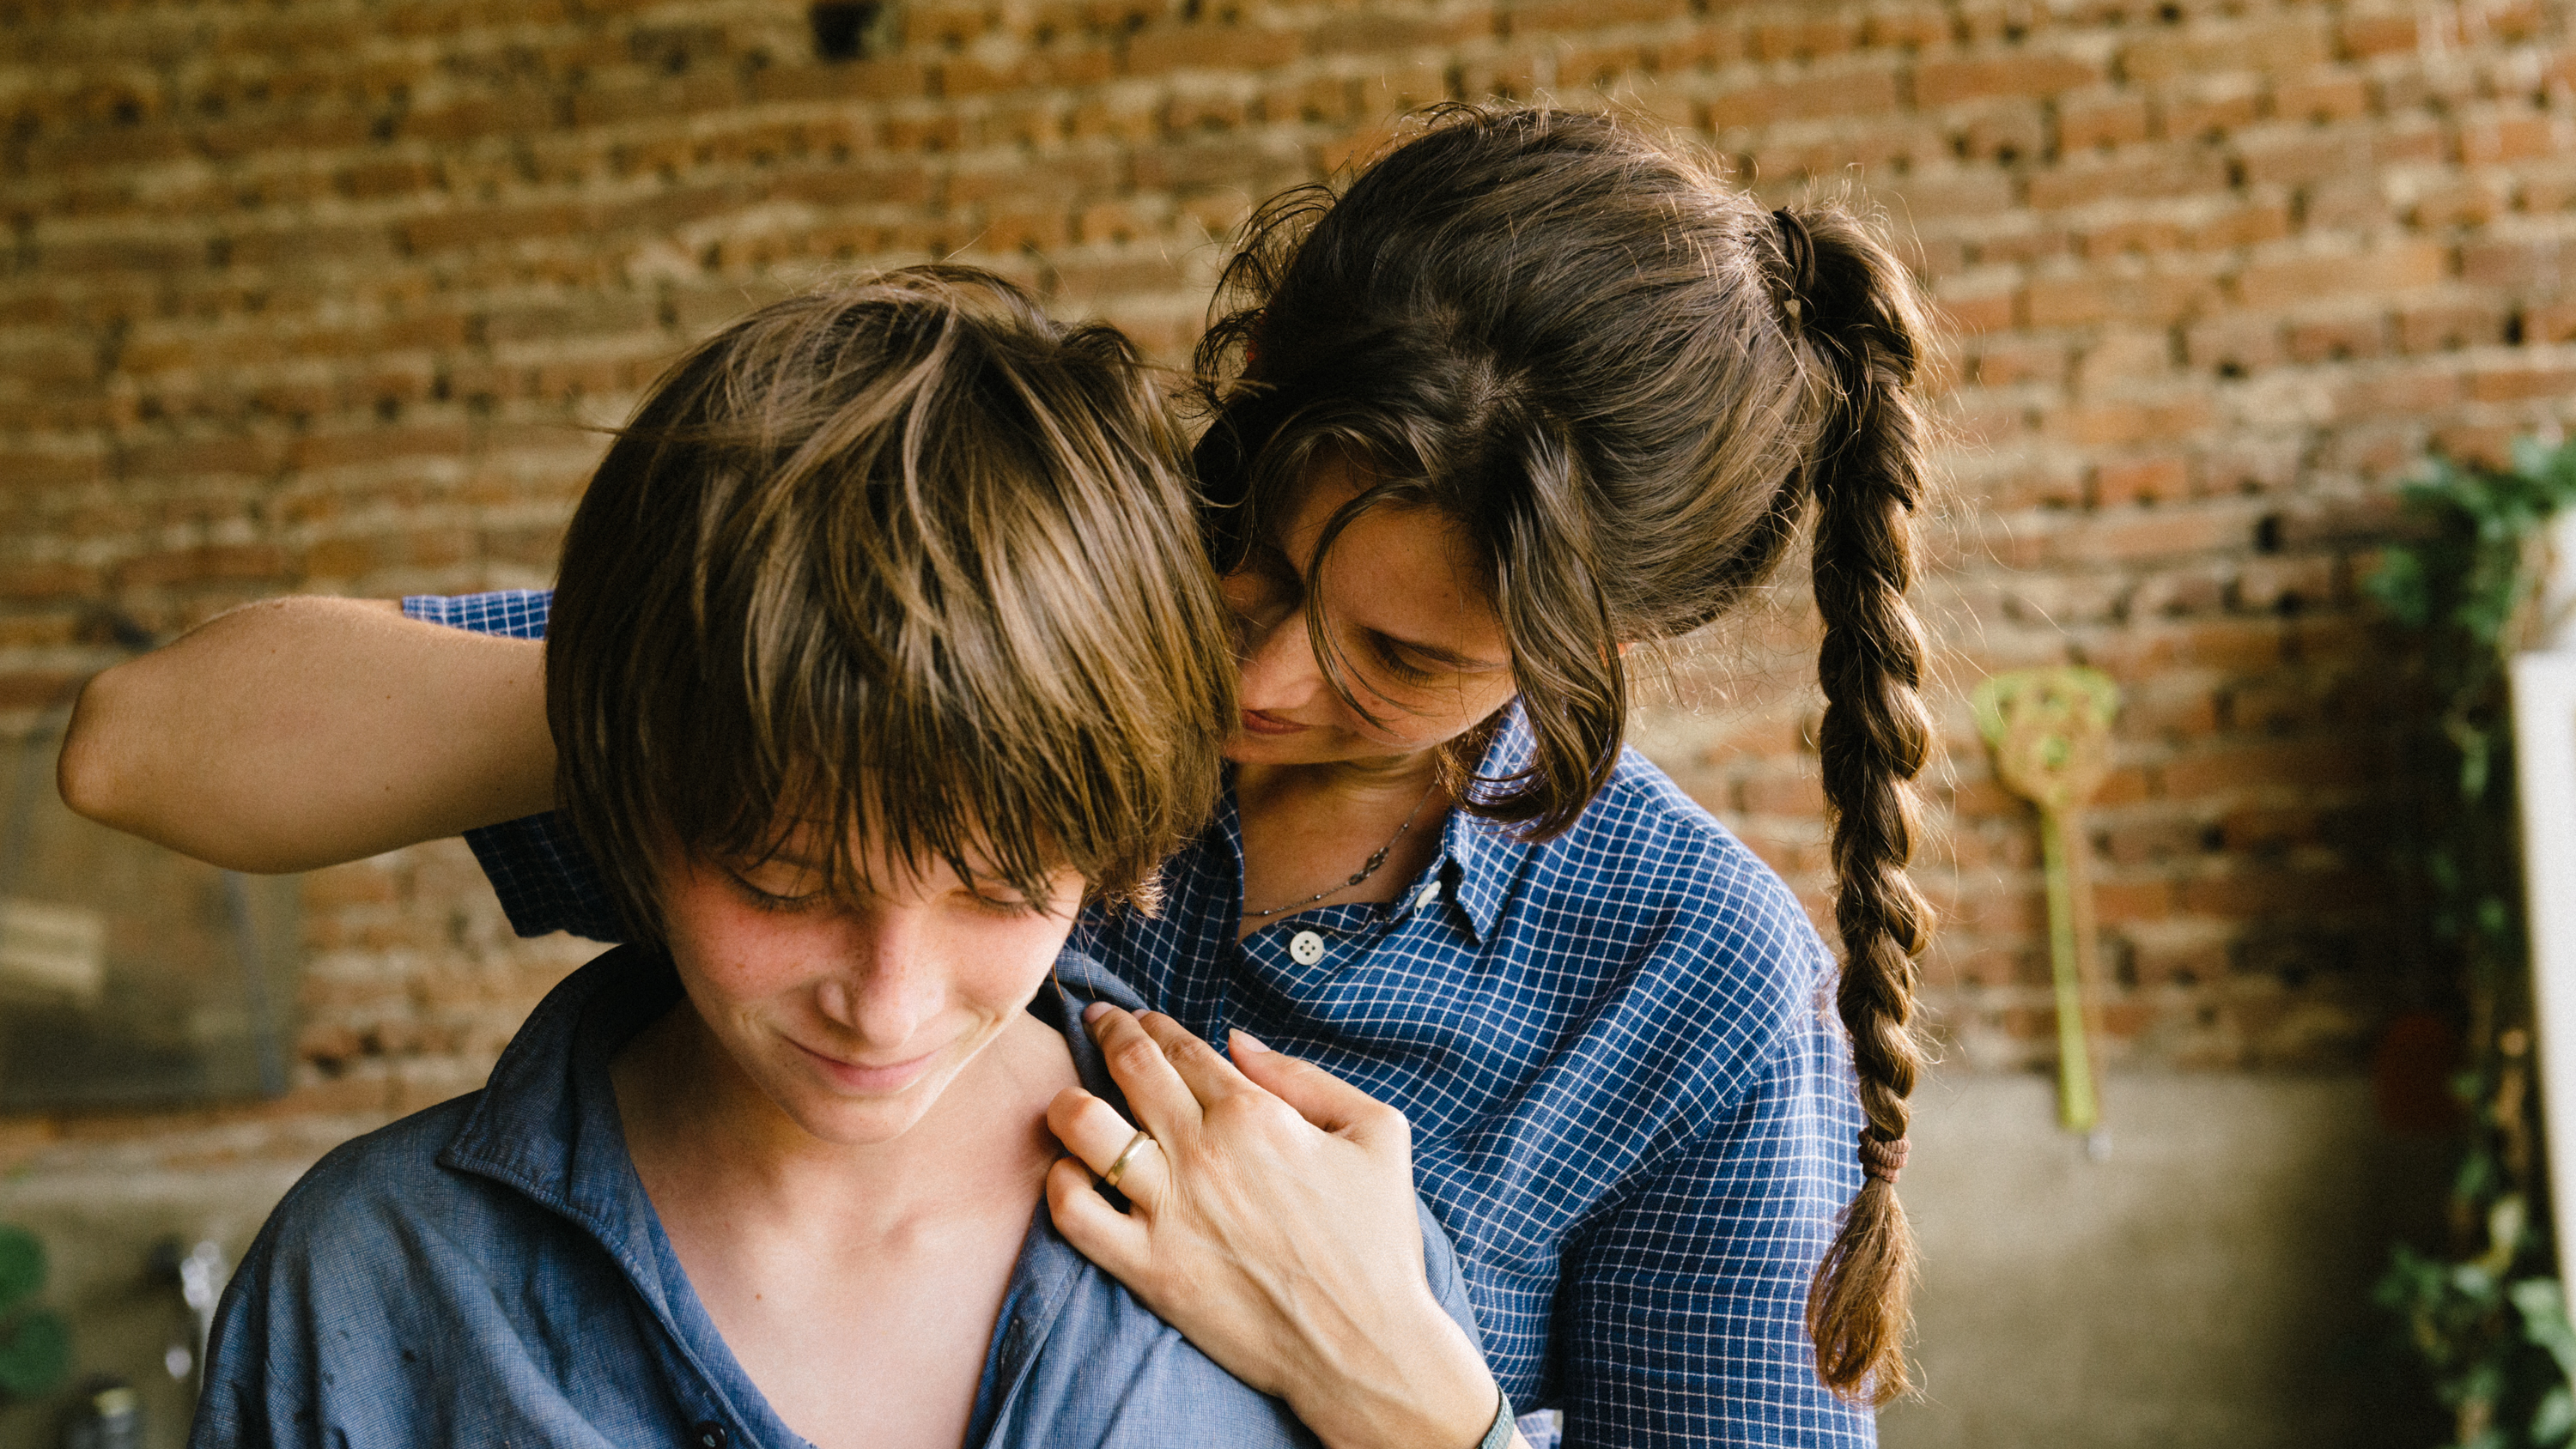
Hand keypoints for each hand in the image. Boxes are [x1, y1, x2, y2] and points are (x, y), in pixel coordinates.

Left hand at [1045, 1007, 1505, 1448]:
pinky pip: (1075, 1213)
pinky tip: (1070, 1175)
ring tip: (1067, 1101)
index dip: (1152, 1025)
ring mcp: (1171, 1209)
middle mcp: (1204, 1151)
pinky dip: (1060, 1185)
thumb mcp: (1379, 1132)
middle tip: (1097, 1023)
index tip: (1137, 1019)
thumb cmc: (1379, 1240)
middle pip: (1130, 1066)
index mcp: (1257, 1113)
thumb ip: (1307, 1078)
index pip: (1181, 1047)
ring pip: (1086, 1127)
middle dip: (1107, 1032)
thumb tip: (1238, 1043)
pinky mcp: (1149, 1267)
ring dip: (1068, 1102)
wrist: (1365, 1345)